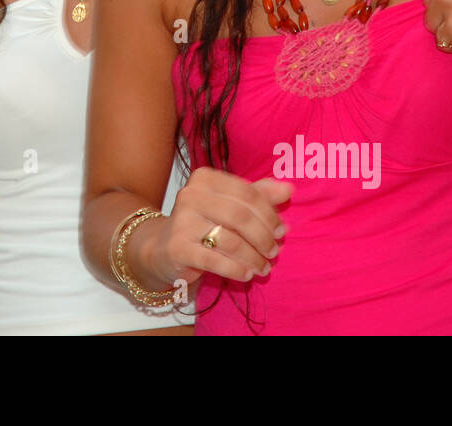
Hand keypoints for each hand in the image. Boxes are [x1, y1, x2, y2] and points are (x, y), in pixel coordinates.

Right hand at [140, 167, 290, 288]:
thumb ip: (258, 194)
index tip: (282, 230)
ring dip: (253, 257)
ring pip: (231, 240)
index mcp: (205, 178)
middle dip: (264, 237)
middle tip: (274, 251)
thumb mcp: (229, 204)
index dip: (269, 214)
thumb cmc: (203, 223)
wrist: (162, 248)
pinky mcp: (178, 248)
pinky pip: (215, 260)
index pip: (247, 192)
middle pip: (240, 216)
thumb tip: (289, 188)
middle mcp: (191, 195)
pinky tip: (247, 274)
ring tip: (263, 267)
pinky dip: (237, 269)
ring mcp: (182, 221)